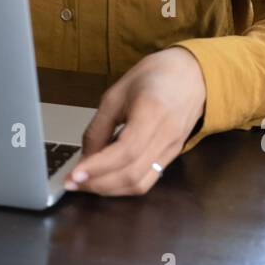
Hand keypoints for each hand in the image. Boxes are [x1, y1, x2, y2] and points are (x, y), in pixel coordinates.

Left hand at [66, 46, 205, 196]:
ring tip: (85, 183)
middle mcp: (167, 135)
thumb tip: (84, 157)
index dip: (98, 167)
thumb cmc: (155, 76)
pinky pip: (147, 179)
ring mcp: (172, 149)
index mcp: (153, 111)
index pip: (125, 151)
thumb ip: (99, 127)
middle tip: (72, 182)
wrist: (192, 74)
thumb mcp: (117, 93)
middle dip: (98, 184)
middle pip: (132, 174)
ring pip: (140, 183)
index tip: (74, 175)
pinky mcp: (172, 156)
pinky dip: (123, 184)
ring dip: (110, 189)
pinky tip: (105, 178)